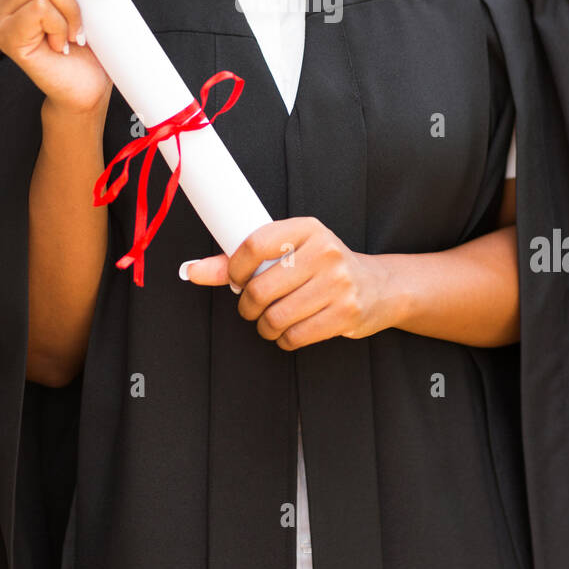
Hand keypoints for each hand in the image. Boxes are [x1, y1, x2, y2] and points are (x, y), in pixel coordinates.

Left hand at [182, 217, 395, 349]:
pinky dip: (284, 340)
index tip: (236, 280)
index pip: (255, 244)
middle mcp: (325, 251)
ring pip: (275, 318)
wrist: (377, 286)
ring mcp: (338, 283)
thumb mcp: (287, 252)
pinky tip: (291, 330)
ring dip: (265, 327)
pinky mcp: (346, 313)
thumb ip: (239, 260)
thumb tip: (191, 270)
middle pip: (260, 289)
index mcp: (307, 228)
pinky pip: (295, 336)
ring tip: (272, 319)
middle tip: (253, 307)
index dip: (235, 268)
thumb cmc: (321, 267)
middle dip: (248, 306)